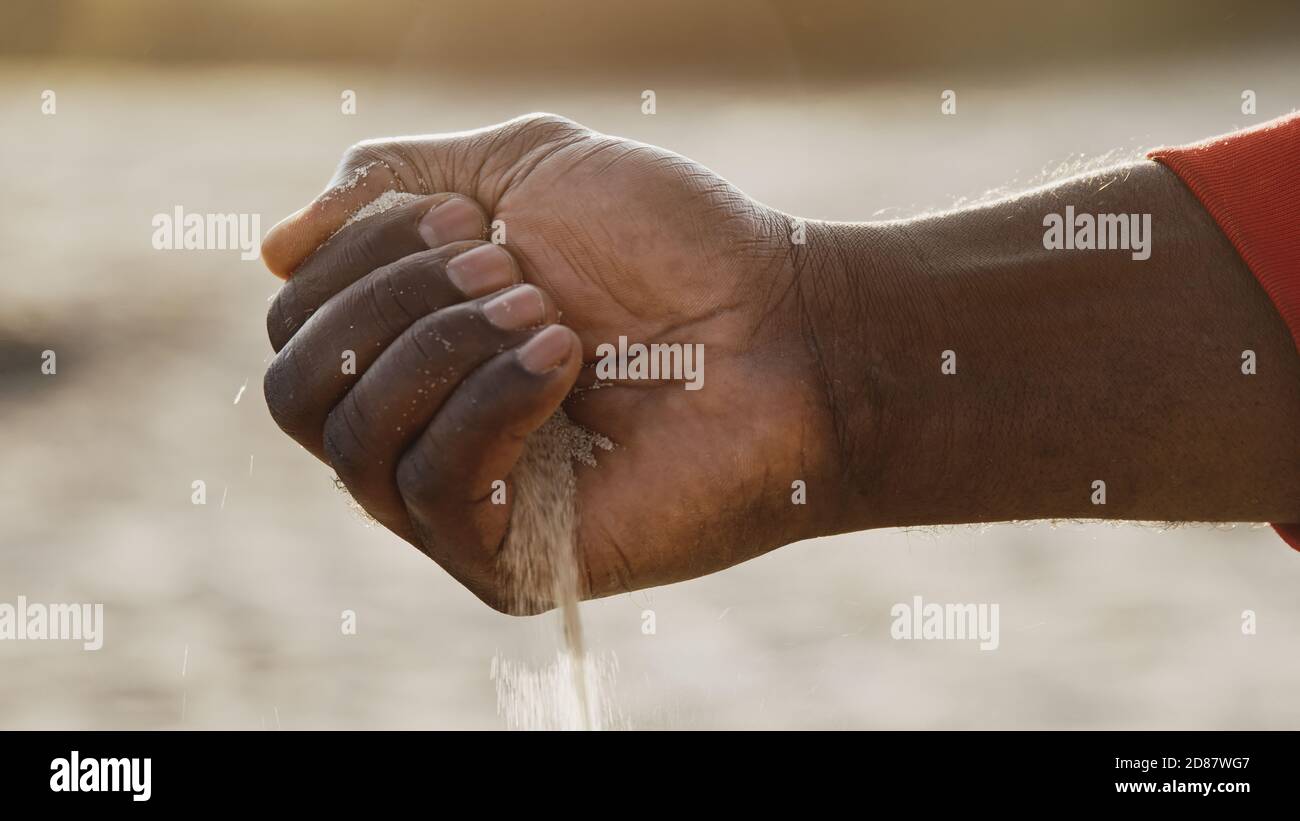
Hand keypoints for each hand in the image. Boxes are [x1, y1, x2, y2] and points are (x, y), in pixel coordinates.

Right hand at [262, 115, 842, 611]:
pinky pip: (429, 492)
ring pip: (352, 442)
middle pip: (295, 388)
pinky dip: (489, 404)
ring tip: (550, 314)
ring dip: (444, 349)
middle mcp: (416, 431)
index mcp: (409, 349)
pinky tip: (565, 363)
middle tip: (509, 268)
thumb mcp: (523, 170)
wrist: (788, 328)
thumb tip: (274, 248)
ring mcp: (457, 505)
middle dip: (391, 304)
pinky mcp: (506, 561)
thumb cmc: (674, 249)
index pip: (294, 323)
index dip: (359, 258)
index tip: (475, 221)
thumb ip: (395, 182)